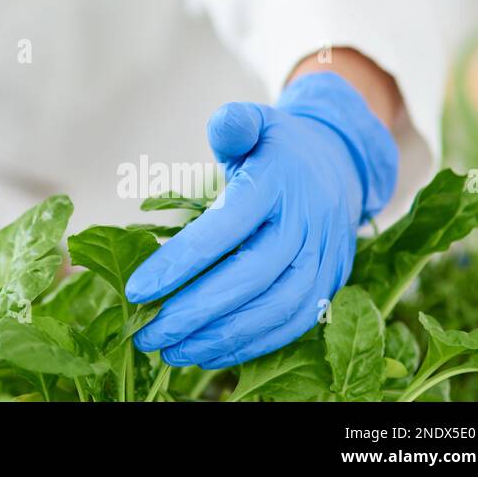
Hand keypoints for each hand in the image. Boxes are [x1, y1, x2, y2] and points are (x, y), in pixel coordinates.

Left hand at [124, 70, 398, 368]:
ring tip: (170, 350)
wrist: (340, 165)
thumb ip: (233, 125)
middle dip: (194, 311)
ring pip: (273, 310)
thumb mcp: (256, 123)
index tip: (137, 290)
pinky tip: (208, 353)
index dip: (180, 263)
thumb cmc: (277, 148)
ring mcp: (323, 258)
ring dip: (220, 338)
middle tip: (147, 331)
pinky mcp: (330, 285)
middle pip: (249, 278)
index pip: (225, 228)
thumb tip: (222, 128)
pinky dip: (250, 345)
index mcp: (277, 184)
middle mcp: (305, 225)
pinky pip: (292, 324)